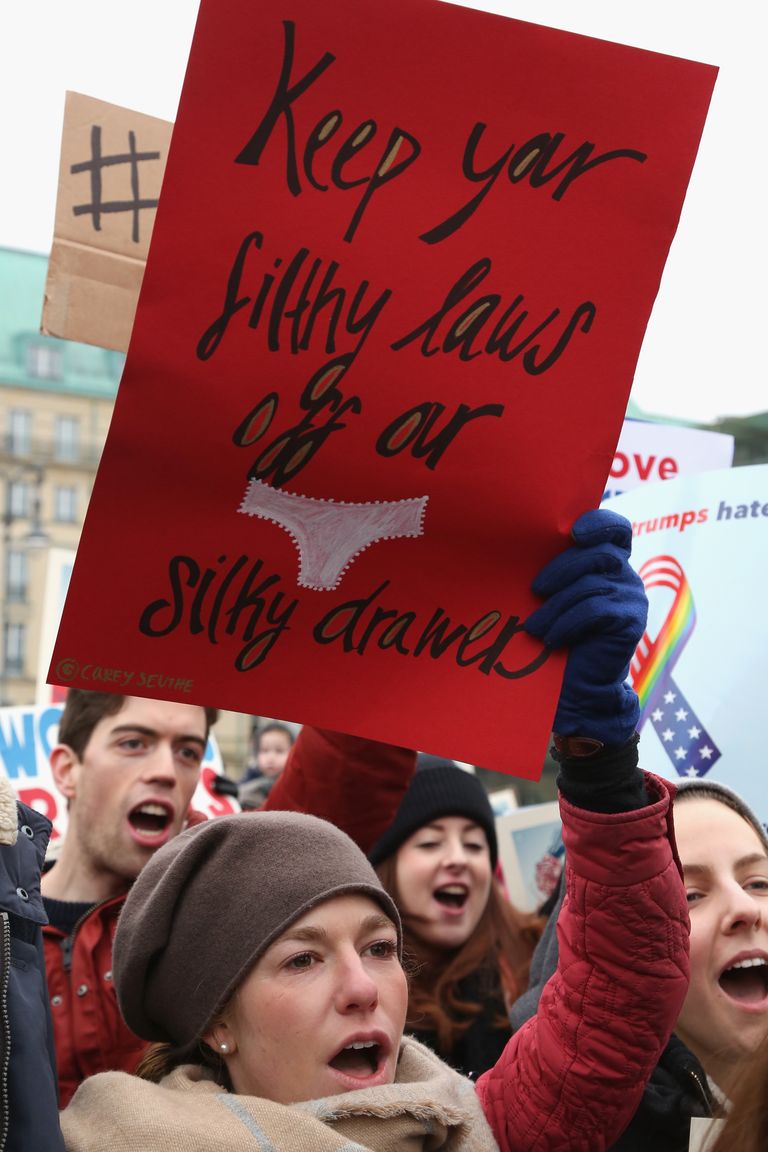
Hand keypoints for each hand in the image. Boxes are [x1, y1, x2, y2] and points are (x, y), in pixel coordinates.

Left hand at [524, 509, 646, 743]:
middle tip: (535, 590)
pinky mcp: (631, 622)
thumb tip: (522, 545)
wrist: (578, 685)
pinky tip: (551, 639)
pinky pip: (595, 609)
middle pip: (597, 554)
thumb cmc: (558, 634)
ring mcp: (633, 598)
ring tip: (534, 626)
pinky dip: (567, 623)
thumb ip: (556, 570)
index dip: (599, 523)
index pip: (616, 529)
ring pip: (591, 584)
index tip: (574, 533)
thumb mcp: (556, 595)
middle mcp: (627, 576)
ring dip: (556, 605)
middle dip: (561, 569)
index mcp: (610, 562)